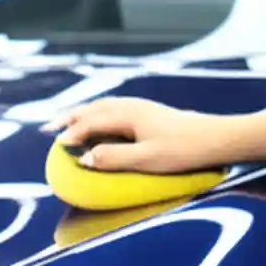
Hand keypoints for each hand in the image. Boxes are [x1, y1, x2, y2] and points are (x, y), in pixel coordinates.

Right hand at [42, 96, 235, 173]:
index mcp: (128, 115)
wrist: (216, 137)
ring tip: (68, 122)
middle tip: (49, 128)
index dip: (73, 133)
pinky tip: (101, 121)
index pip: (92, 122)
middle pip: (93, 108)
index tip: (57, 145)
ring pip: (104, 105)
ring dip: (83, 113)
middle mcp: (132, 106)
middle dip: (70, 117)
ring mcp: (142, 107)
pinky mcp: (150, 112)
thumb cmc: (183, 151)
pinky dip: (98, 112)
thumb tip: (85, 159)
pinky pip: (114, 107)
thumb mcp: (147, 159)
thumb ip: (115, 158)